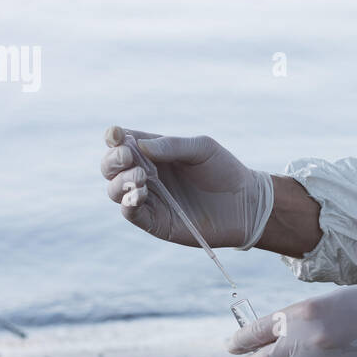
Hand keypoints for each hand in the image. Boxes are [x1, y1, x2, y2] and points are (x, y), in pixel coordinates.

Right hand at [101, 125, 273, 248]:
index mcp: (153, 152)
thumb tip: (139, 146)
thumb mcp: (201, 148)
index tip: (116, 135)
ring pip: (116, 190)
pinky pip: (132, 213)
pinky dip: (129, 204)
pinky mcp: (155, 222)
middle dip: (113, 160)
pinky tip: (139, 195)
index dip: (114, 138)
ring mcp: (149, 198)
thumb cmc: (224, 170)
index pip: (122, 142)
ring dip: (121, 182)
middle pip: (111, 167)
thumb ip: (171, 145)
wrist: (245, 203)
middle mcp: (145, 174)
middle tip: (127, 157)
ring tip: (141, 177)